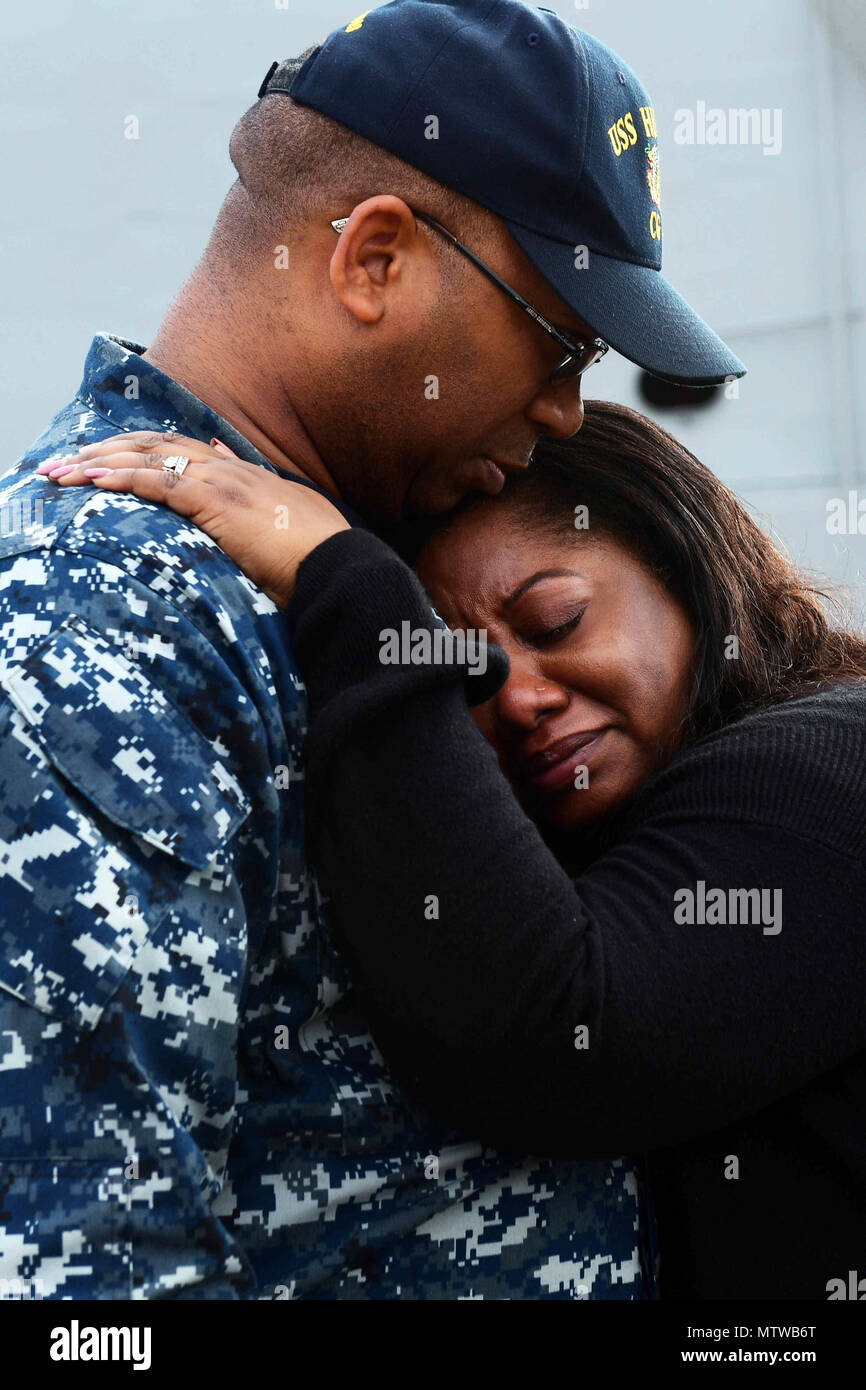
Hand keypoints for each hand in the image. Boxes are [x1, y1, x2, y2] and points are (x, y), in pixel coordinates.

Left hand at [37, 432, 349, 606]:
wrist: (340, 568)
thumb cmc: (317, 556)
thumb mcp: (285, 511)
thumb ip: (252, 483)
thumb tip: (223, 453)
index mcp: (243, 474)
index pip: (179, 449)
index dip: (137, 450)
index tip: (102, 459)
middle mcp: (229, 469)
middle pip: (155, 445)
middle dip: (106, 451)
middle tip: (66, 464)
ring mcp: (223, 482)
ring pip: (149, 458)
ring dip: (101, 464)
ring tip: (63, 473)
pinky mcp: (218, 504)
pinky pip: (160, 484)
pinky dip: (124, 480)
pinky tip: (95, 483)